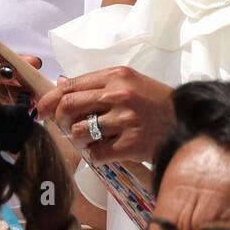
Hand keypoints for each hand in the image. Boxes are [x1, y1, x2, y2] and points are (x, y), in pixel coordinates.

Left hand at [36, 67, 175, 164]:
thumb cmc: (157, 102)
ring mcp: (124, 120)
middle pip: (68, 107)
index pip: (71, 86)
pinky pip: (95, 153)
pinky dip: (96, 154)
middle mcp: (119, 95)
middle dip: (62, 120)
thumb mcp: (132, 82)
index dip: (50, 99)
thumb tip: (61, 86)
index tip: (41, 110)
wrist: (188, 121)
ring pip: (79, 132)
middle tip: (69, 126)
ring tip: (95, 138)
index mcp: (118, 75)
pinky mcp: (128, 145)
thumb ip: (99, 84)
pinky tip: (107, 149)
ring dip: (81, 138)